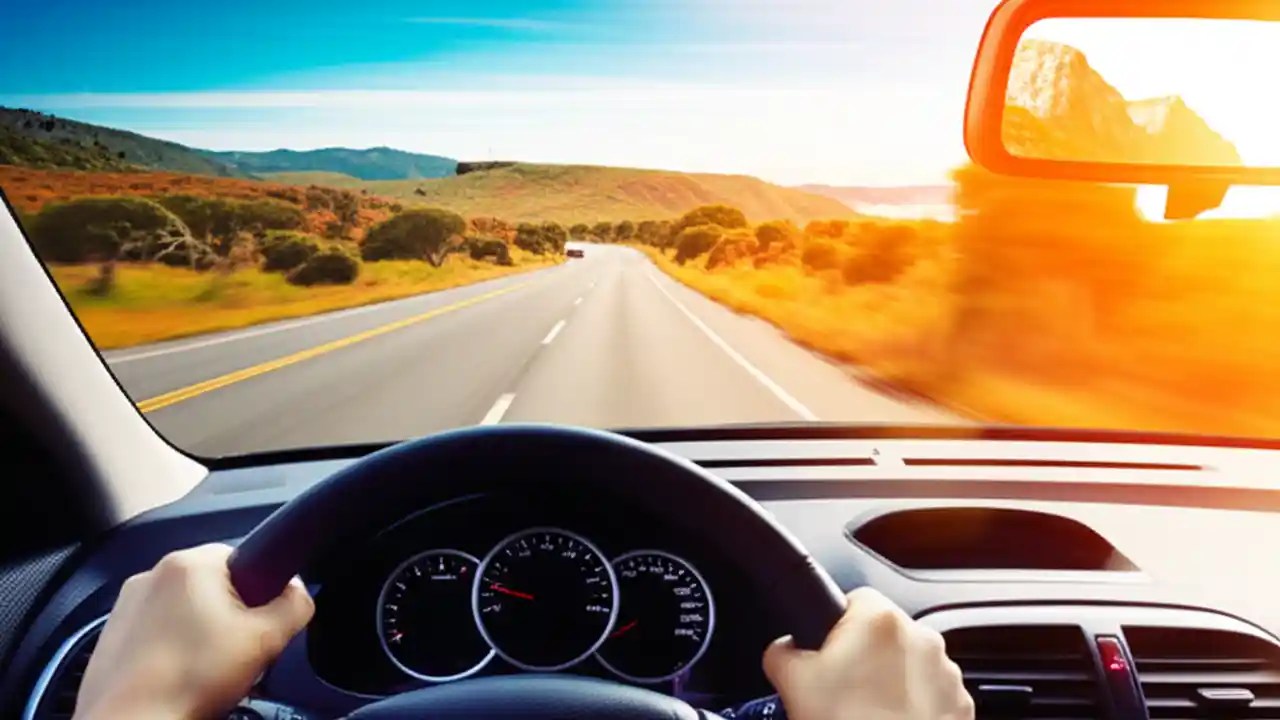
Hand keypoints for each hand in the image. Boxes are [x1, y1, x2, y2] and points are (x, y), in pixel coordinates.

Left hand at [74, 543, 313, 719]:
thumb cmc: (191, 681)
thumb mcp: (266, 641)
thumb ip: (295, 605)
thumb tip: (297, 592)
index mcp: (190, 564)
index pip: (245, 559)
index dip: (262, 594)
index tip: (258, 627)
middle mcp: (152, 574)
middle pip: (215, 586)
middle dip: (232, 617)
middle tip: (237, 654)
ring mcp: (127, 604)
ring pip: (186, 610)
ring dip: (202, 633)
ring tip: (206, 671)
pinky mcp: (113, 633)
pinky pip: (159, 630)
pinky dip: (174, 648)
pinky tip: (181, 676)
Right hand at [763, 588, 973, 719]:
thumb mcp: (790, 682)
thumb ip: (781, 650)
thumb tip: (785, 649)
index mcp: (880, 620)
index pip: (853, 600)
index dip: (834, 629)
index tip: (827, 657)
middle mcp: (922, 639)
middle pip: (883, 635)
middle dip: (864, 658)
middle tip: (841, 693)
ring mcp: (947, 675)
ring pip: (909, 666)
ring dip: (891, 683)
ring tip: (868, 715)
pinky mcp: (960, 707)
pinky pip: (931, 697)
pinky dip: (914, 709)